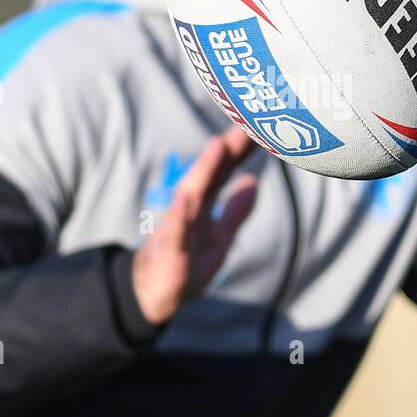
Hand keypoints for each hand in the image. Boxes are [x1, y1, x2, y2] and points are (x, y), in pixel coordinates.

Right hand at [131, 128, 258, 325]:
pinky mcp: (169, 251)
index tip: (263, 125)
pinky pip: (175, 232)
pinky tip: (187, 199)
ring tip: (219, 146)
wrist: (153, 294)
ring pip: (192, 194)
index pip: (224, 171)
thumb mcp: (220, 238)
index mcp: (202, 204)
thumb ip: (235, 211)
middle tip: (246, 122)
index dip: (242, 149)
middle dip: (228, 148)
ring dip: (204, 170)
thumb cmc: (186, 264)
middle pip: (210, 173)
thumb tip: (254, 182)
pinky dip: (180, 215)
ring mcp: (177, 227)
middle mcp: (189, 208)